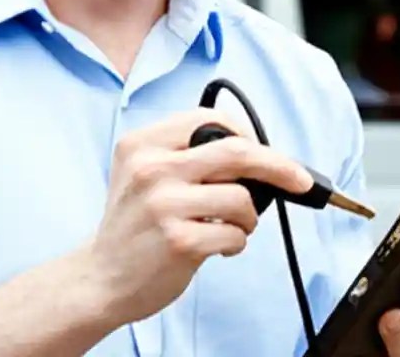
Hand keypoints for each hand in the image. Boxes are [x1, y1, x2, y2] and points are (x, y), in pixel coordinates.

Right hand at [77, 109, 312, 327]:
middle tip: (299, 181)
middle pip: (237, 152)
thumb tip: (254, 152)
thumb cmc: (133, 226)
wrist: (99, 279)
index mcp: (142, 144)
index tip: (269, 152)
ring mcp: (164, 205)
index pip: (211, 120)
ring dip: (248, 218)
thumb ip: (187, 155)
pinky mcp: (179, 241)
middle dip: (279, 166)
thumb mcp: (142, 173)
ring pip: (241, 198)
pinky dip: (235, 242)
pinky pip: (235, 235)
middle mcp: (151, 169)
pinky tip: (215, 248)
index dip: (248, 135)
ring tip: (229, 228)